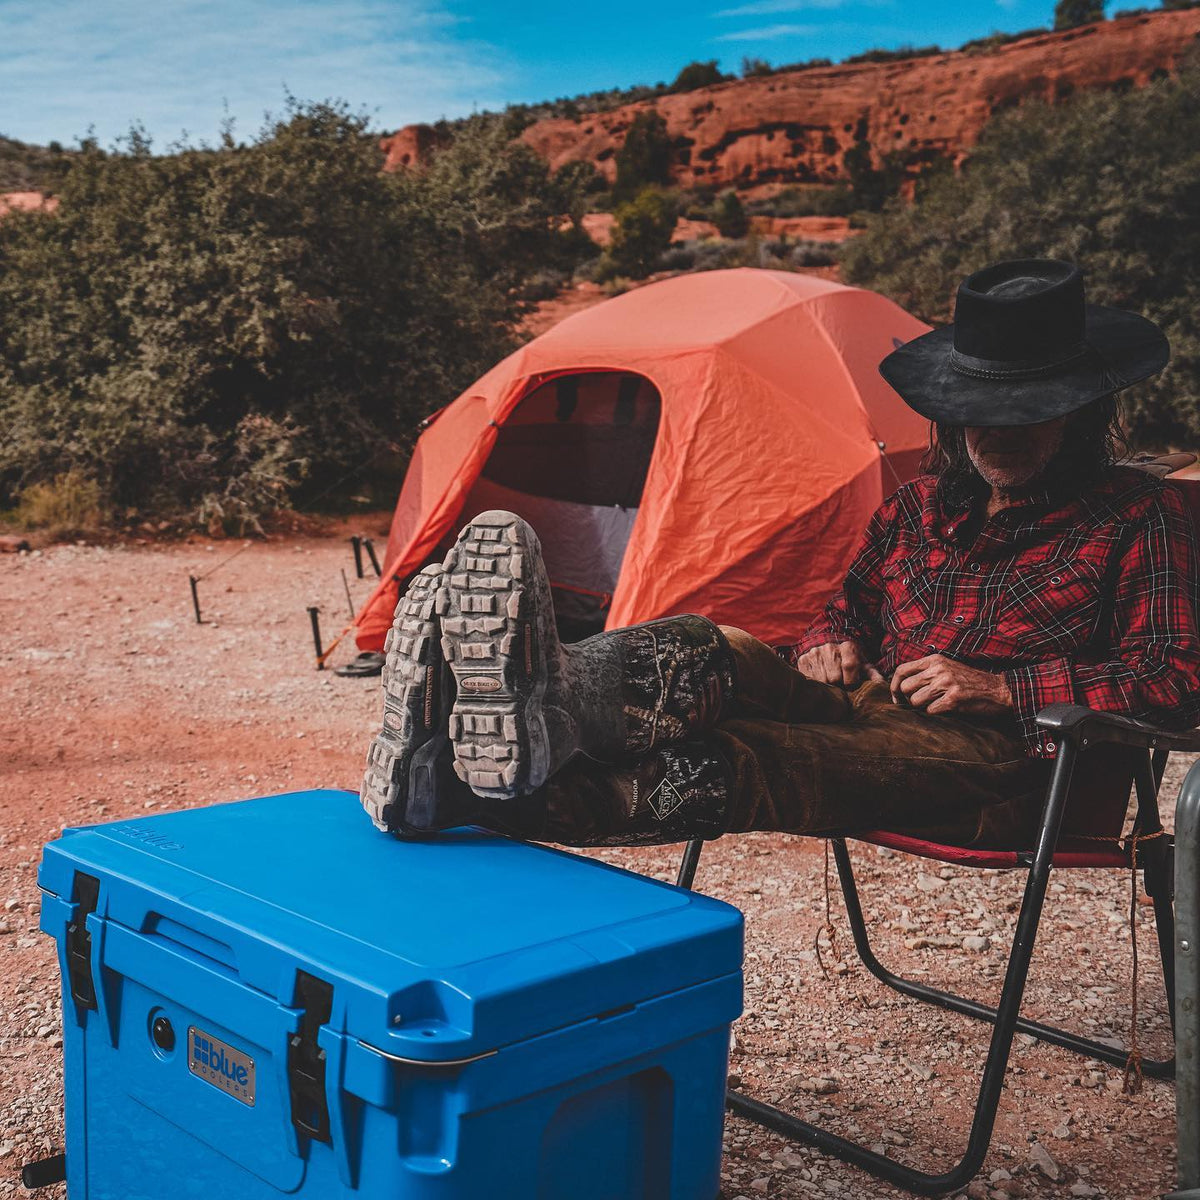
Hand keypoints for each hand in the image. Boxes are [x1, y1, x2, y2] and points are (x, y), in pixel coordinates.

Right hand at [794, 640, 883, 688]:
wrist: (827, 649)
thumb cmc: (849, 661)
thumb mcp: (862, 665)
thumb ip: (872, 674)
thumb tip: (880, 684)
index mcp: (847, 647)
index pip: (850, 665)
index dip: (851, 681)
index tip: (851, 686)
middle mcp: (829, 648)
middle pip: (834, 677)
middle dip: (838, 686)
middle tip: (839, 687)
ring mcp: (815, 653)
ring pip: (821, 680)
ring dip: (826, 687)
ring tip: (830, 685)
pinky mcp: (803, 660)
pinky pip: (809, 679)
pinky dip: (815, 684)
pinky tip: (819, 683)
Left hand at [890, 654, 1012, 715]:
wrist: (998, 690)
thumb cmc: (969, 681)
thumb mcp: (946, 668)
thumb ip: (925, 673)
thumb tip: (899, 687)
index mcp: (934, 660)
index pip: (901, 670)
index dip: (893, 685)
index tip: (896, 697)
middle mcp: (938, 669)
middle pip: (905, 688)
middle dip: (908, 699)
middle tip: (919, 704)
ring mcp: (946, 683)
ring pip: (915, 700)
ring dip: (923, 707)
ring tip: (937, 704)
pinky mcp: (954, 698)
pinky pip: (930, 711)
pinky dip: (936, 713)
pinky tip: (947, 708)